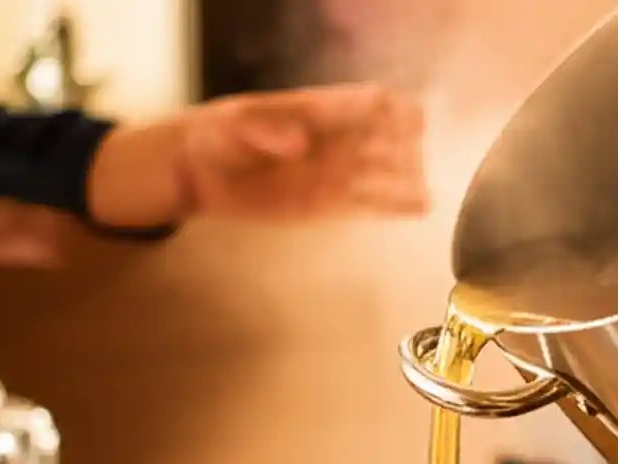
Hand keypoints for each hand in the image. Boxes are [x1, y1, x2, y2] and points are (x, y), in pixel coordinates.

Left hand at [89, 83, 427, 227]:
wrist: (198, 171)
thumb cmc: (217, 134)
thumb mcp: (234, 123)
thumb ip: (266, 130)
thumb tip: (300, 144)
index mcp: (322, 110)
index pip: (375, 101)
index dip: (398, 111)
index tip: (406, 127)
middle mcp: (337, 139)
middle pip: (392, 139)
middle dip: (406, 152)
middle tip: (402, 169)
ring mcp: (335, 172)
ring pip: (388, 174)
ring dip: (408, 181)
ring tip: (419, 197)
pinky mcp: (326, 204)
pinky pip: (368, 205)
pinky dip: (395, 207)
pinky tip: (419, 209)